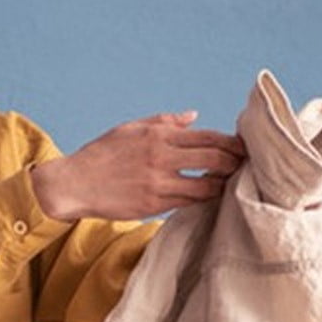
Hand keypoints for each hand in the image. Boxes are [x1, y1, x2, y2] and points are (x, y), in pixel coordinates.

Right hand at [30, 110, 243, 220]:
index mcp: (157, 135)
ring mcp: (159, 182)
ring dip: (224, 184)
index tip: (244, 148)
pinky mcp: (155, 204)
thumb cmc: (103, 155)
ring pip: (207, 184)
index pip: (206, 136)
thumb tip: (193, 116)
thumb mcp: (130, 129)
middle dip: (235, 163)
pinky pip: (191, 202)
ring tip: (232, 184)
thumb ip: (164, 122)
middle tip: (246, 167)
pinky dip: (205, 199)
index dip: (230, 143)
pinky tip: (213, 197)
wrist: (76, 183)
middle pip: (213, 158)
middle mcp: (161, 156)